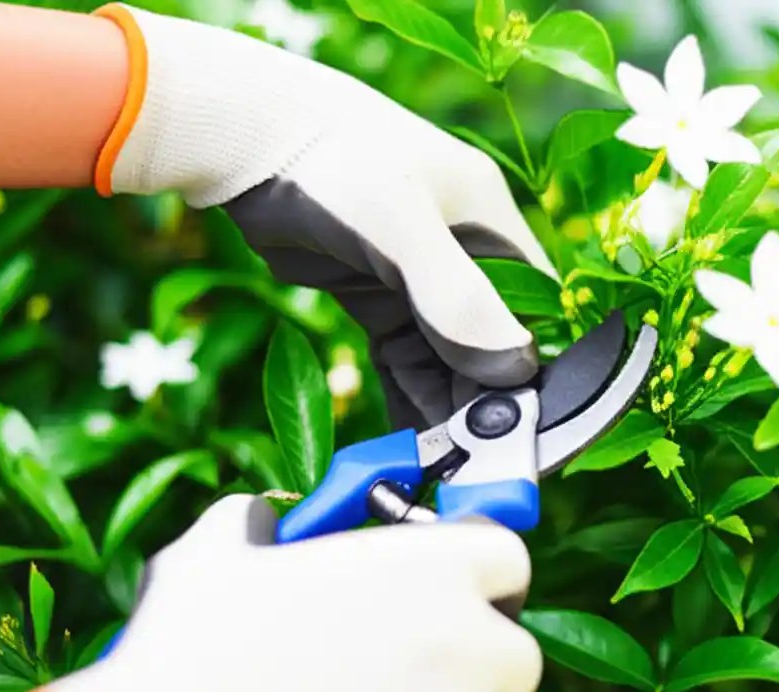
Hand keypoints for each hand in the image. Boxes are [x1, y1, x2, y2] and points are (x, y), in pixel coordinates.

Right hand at [19, 495, 540, 691]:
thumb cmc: (186, 651)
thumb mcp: (219, 552)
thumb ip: (265, 519)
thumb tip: (270, 519)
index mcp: (431, 568)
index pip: (508, 558)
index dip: (476, 574)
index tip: (446, 590)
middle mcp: (464, 640)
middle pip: (513, 649)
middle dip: (470, 657)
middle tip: (404, 664)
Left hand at [94, 4, 553, 428]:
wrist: (240, 138)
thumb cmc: (330, 162)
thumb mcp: (399, 223)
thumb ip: (456, 298)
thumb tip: (515, 370)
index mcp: (488, 222)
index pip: (535, 307)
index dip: (538, 364)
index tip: (529, 423)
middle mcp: (462, 253)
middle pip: (492, 342)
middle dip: (487, 400)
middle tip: (478, 461)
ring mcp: (417, 278)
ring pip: (448, 359)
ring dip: (448, 409)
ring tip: (445, 466)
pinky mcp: (376, 296)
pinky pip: (407, 360)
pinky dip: (412, 400)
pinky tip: (414, 445)